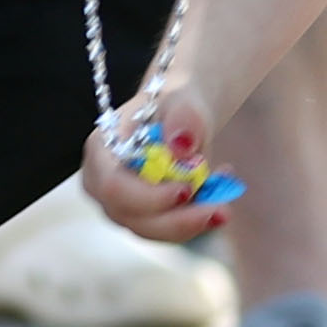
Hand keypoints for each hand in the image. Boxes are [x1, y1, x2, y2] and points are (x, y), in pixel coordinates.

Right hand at [74, 84, 236, 245]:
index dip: (147, 197)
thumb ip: (182, 116)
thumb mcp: (181, 96)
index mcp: (101, 150)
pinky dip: (196, 221)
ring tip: (225, 205)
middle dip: (177, 219)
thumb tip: (182, 145)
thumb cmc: (174, 103)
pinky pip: (168, 230)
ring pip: (151, 230)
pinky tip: (219, 201)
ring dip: (191, 224)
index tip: (187, 190)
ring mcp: (121, 204)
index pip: (113, 186)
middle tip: (221, 210)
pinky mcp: (144, 217)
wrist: (182, 117)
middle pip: (129, 216)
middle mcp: (102, 183)